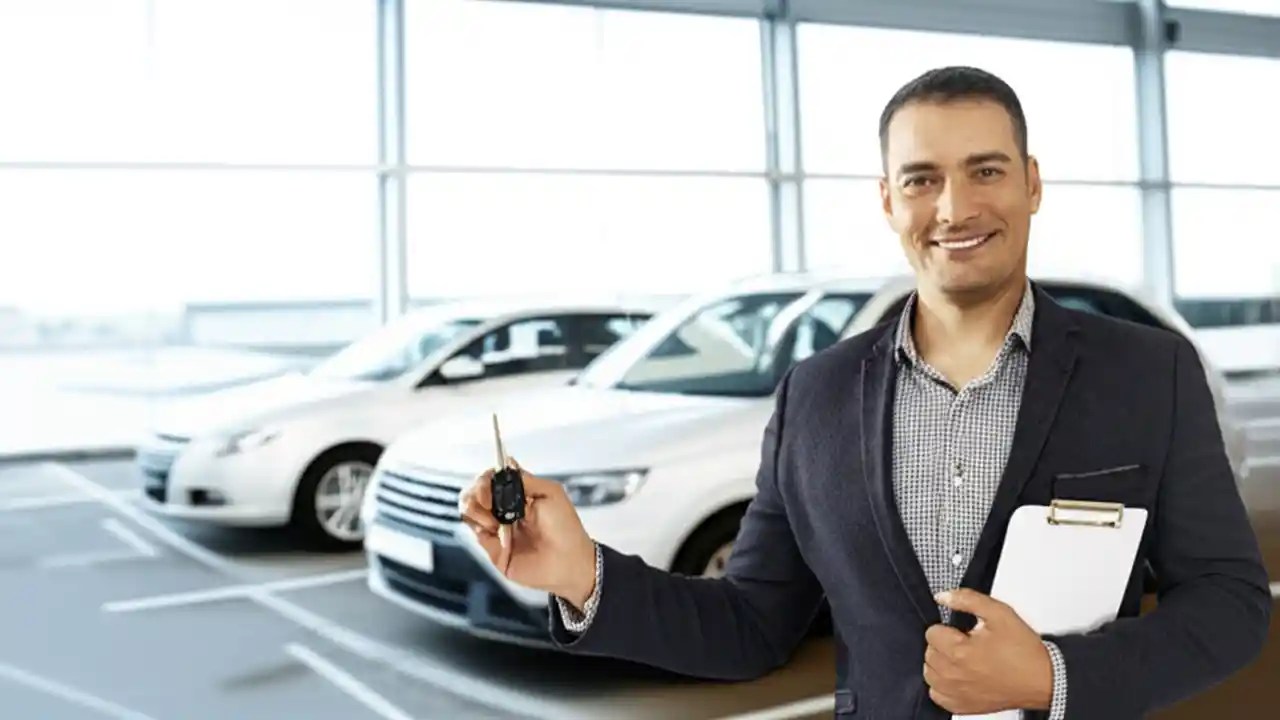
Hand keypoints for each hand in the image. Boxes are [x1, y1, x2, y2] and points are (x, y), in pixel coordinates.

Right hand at [457, 458, 597, 608]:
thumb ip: (524, 478)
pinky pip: (475, 532)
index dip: (485, 480)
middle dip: (476, 493)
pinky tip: (495, 531)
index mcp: (517, 495)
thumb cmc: (565, 528)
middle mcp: (504, 510)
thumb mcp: (550, 493)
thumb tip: (505, 463)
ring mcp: (496, 528)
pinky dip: (480, 527)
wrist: (568, 561)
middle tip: (488, 502)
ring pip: (469, 511)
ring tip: (494, 521)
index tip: (489, 485)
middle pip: (474, 493)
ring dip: (476, 511)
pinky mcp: (492, 548)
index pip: (490, 479)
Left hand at [923, 589, 1053, 713]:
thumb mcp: (999, 613)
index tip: (962, 632)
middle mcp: (953, 675)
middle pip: (929, 653)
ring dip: (941, 664)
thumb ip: (967, 599)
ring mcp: (956, 693)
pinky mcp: (961, 706)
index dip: (947, 628)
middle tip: (966, 645)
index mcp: (960, 652)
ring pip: (929, 673)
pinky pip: (936, 694)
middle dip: (944, 645)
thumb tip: (942, 596)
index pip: (931, 633)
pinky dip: (942, 685)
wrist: (1042, 680)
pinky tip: (958, 677)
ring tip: (961, 659)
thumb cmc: (1024, 651)